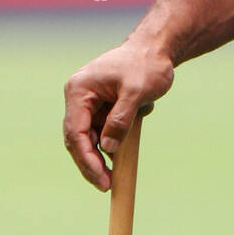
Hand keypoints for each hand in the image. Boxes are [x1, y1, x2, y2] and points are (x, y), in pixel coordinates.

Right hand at [63, 40, 173, 190]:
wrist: (158, 48)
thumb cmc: (147, 64)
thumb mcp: (136, 92)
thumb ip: (120, 119)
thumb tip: (107, 148)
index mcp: (79, 90)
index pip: (75, 131)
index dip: (86, 158)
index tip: (100, 178)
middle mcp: (79, 97)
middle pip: (78, 139)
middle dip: (91, 163)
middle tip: (106, 185)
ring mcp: (89, 102)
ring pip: (90, 138)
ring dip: (102, 155)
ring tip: (115, 173)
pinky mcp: (101, 107)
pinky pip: (102, 131)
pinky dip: (113, 141)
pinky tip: (129, 140)